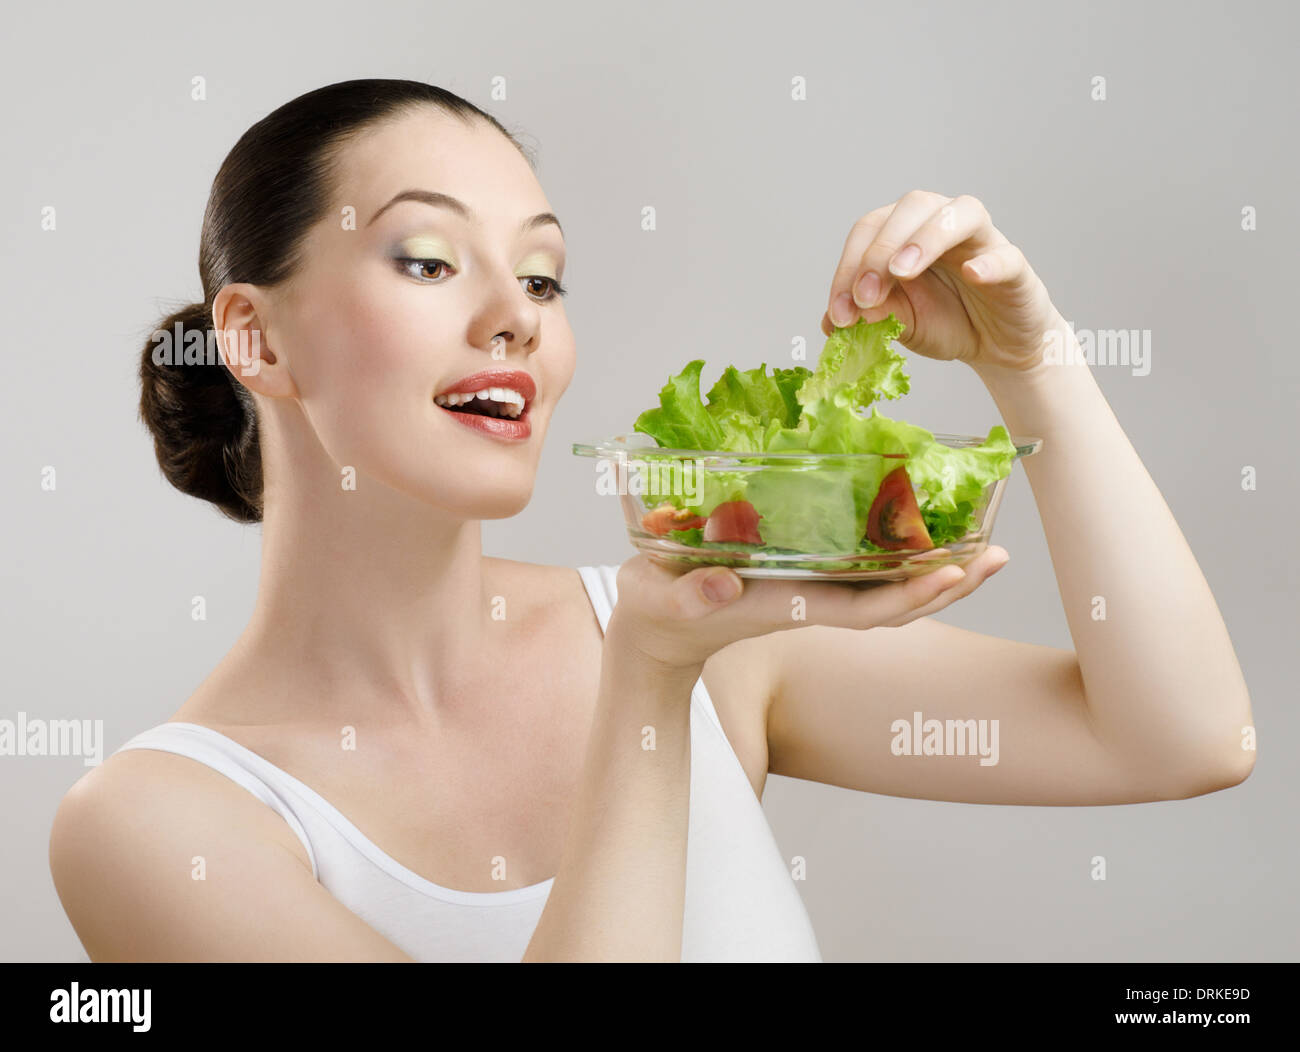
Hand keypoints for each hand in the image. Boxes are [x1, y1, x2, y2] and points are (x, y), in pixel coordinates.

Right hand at [605, 548, 1009, 673]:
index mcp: (784, 605)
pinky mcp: (805, 579)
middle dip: (947, 584)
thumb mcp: (663, 602)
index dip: (909, 596)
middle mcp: (810, 602)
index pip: (861, 609)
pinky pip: (867, 573)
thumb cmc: (657, 613)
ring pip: (888, 590)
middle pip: (893, 604)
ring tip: (984, 546)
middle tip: (998, 556)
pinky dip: (904, 558)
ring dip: (938, 572)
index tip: (952, 574)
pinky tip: (926, 532)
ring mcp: (812, 592)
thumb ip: (690, 596)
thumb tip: (722, 586)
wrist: (656, 632)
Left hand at [821, 190, 1057, 373]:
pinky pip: (1005, 254)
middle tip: (865, 295)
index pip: (870, 230)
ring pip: (960, 213)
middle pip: (910, 207)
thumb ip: (870, 316)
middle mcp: (942, 222)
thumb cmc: (947, 322)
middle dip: (880, 250)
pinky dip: (988, 262)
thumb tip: (832, 320)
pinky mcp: (1014, 264)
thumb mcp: (900, 323)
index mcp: (906, 231)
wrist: (996, 345)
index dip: (848, 268)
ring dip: (925, 239)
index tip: (840, 312)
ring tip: (901, 271)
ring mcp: (982, 239)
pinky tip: (972, 275)